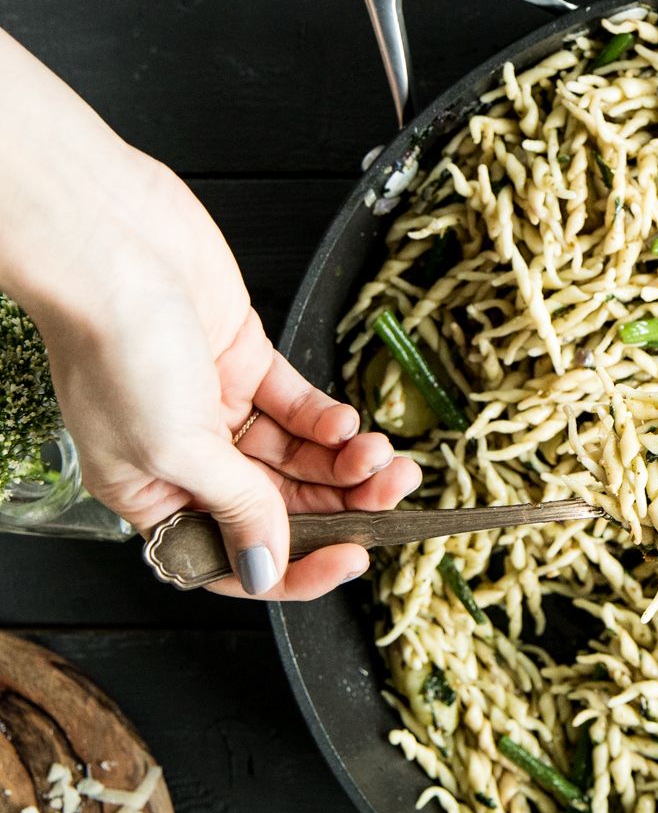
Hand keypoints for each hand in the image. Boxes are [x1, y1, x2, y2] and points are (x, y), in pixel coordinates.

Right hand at [0, 32, 413, 598]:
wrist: (111, 245)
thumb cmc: (117, 345)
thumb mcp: (175, 447)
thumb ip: (234, 504)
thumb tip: (266, 567)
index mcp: (151, 496)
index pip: (231, 556)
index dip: (293, 565)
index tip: (353, 558)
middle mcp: (185, 457)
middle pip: (278, 506)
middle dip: (339, 507)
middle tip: (392, 494)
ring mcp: (216, 407)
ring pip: (295, 456)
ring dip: (345, 463)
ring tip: (382, 455)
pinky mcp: (243, 359)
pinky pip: (296, 405)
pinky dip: (327, 418)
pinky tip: (349, 422)